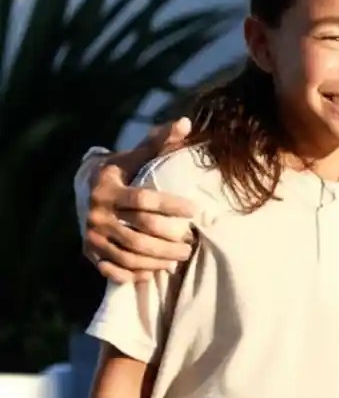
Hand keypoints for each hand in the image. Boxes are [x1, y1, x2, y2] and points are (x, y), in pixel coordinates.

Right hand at [83, 117, 197, 282]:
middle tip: (191, 243)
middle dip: (169, 241)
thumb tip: (186, 123)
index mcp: (108, 190)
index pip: (144, 201)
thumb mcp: (136, 155)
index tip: (196, 210)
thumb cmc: (122, 170)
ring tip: (180, 258)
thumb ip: (161, 142)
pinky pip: (112, 269)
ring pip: (128, 254)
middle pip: (139, 233)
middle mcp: (96, 214)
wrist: (84, 188)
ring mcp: (91, 236)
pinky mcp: (89, 252)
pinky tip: (154, 273)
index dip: (172, 206)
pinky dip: (134, 274)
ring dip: (157, 260)